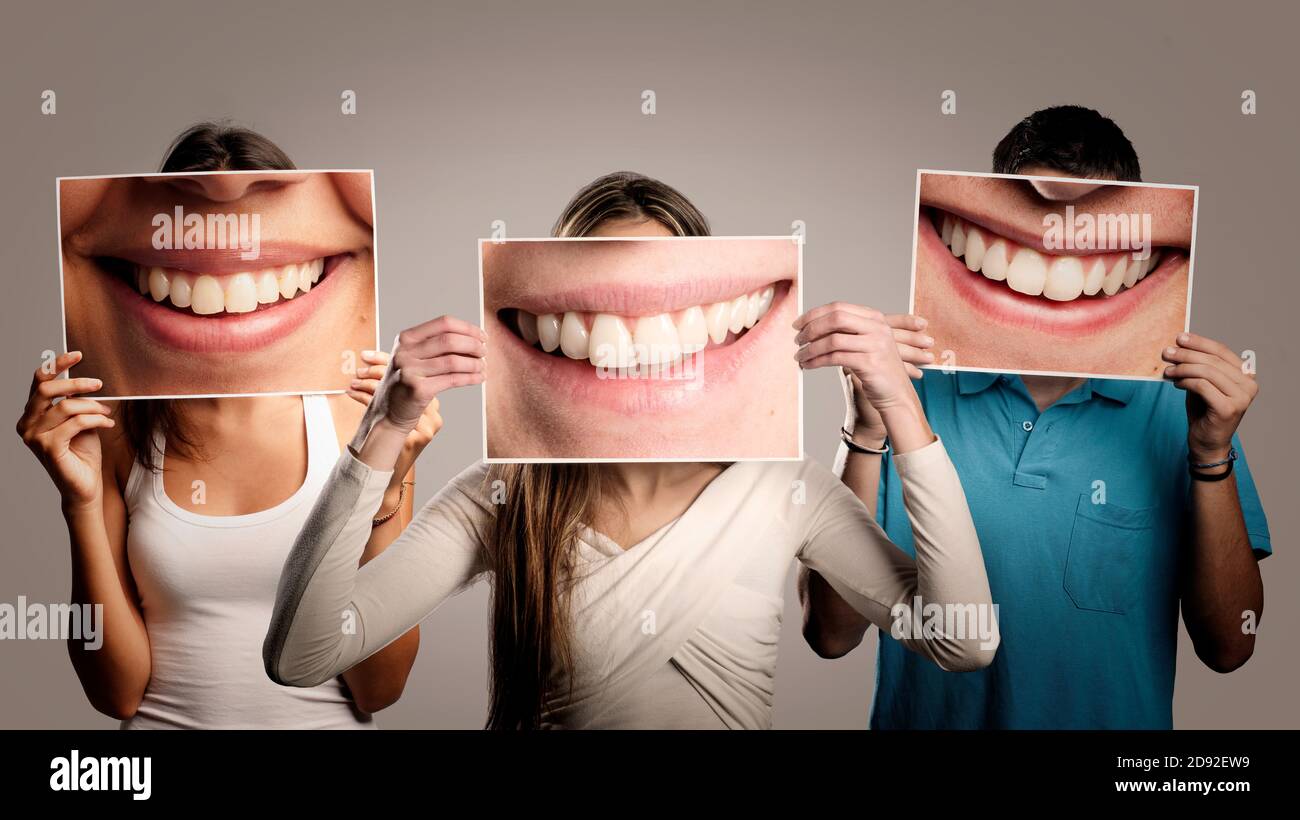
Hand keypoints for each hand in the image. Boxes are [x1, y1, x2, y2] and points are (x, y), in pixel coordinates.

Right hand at [16, 351, 114, 513]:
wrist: (85, 485)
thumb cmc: (83, 453)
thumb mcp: (80, 419)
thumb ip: (75, 401)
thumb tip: (85, 378)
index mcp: (31, 414)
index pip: (39, 381)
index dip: (57, 365)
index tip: (78, 355)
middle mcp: (27, 424)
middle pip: (47, 390)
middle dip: (76, 383)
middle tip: (99, 384)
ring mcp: (34, 437)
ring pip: (65, 407)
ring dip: (92, 406)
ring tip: (106, 413)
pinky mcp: (48, 448)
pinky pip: (76, 423)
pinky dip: (96, 420)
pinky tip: (107, 425)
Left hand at [350, 349, 440, 478]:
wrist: (390, 473)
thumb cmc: (392, 440)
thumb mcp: (399, 414)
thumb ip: (398, 393)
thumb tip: (377, 363)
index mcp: (432, 405)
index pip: (416, 372)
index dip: (389, 360)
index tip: (367, 355)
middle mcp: (433, 415)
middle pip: (409, 380)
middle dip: (379, 370)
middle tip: (359, 368)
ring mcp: (426, 427)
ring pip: (397, 394)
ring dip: (369, 384)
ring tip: (353, 382)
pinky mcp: (415, 439)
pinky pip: (389, 412)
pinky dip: (365, 399)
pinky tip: (352, 394)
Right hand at [384, 315, 486, 433]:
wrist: (388, 413)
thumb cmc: (406, 384)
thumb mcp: (413, 358)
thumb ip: (436, 346)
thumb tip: (474, 338)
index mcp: (406, 338)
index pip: (443, 323)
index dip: (468, 328)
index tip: (482, 336)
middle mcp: (405, 352)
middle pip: (450, 340)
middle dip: (474, 345)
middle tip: (484, 352)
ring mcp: (410, 371)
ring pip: (453, 361)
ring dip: (475, 363)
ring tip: (483, 367)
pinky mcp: (418, 390)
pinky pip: (452, 380)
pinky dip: (471, 378)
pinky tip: (480, 378)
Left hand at [794, 303, 934, 452]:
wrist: (897, 394)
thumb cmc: (877, 370)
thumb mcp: (865, 343)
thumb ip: (847, 332)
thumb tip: (813, 326)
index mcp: (875, 318)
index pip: (838, 307)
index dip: (814, 314)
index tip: (798, 324)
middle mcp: (877, 328)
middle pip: (835, 318)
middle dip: (811, 328)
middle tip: (798, 340)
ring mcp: (875, 345)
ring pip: (833, 340)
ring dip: (810, 349)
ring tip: (800, 357)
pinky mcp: (870, 363)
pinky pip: (835, 358)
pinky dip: (817, 361)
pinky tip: (809, 365)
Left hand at [1162, 332, 1257, 462]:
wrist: (1207, 442)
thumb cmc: (1204, 412)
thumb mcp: (1202, 384)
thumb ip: (1198, 367)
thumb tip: (1180, 345)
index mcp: (1246, 375)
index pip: (1221, 351)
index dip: (1199, 342)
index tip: (1179, 338)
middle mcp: (1249, 385)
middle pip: (1213, 360)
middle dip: (1186, 354)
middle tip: (1166, 353)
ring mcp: (1242, 397)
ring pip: (1206, 372)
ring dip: (1182, 368)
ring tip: (1167, 371)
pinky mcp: (1228, 408)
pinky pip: (1202, 386)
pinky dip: (1185, 382)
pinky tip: (1176, 383)